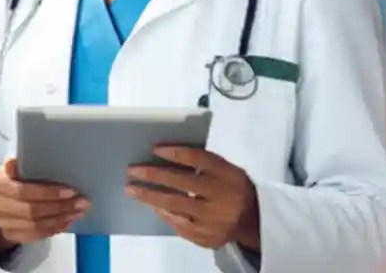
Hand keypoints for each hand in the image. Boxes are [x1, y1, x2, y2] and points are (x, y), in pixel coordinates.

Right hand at [0, 158, 89, 252]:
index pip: (23, 191)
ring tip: (79, 211)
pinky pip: (37, 235)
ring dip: (61, 219)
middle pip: (32, 210)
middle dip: (60, 207)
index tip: (70, 191)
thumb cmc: (11, 179)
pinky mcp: (11, 235)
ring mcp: (3, 222)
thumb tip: (21, 159)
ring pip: (36, 225)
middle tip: (82, 202)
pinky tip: (68, 221)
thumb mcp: (13, 167)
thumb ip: (21, 165)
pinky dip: (55, 228)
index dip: (47, 193)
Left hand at [126, 146, 260, 250]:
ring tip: (132, 189)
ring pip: (175, 206)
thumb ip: (201, 162)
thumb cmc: (232, 188)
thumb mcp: (225, 169)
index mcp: (227, 174)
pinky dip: (164, 214)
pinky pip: (179, 225)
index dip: (174, 153)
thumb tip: (162, 153)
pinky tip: (152, 206)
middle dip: (153, 175)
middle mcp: (221, 196)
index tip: (154, 148)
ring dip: (150, 196)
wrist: (254, 220)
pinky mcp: (208, 236)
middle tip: (132, 170)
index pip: (197, 158)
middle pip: (181, 183)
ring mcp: (214, 220)